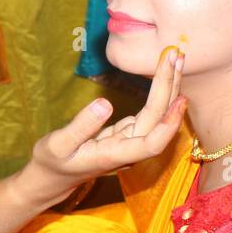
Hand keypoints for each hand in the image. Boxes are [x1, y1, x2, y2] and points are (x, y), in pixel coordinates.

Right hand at [16, 46, 185, 208]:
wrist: (52, 177)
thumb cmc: (52, 162)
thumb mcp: (58, 145)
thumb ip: (81, 126)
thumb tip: (104, 103)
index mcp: (114, 155)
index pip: (151, 144)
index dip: (168, 124)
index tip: (179, 98)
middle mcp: (129, 150)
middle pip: (158, 121)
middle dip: (169, 88)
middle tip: (175, 55)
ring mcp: (130, 141)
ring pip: (157, 116)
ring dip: (168, 87)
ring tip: (175, 58)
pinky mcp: (127, 133)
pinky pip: (149, 113)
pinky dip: (158, 92)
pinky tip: (164, 73)